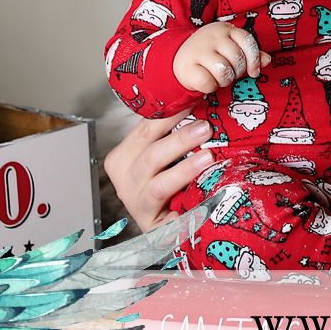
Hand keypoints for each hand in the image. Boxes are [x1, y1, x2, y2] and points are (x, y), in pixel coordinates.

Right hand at [103, 113, 220, 232]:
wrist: (162, 226)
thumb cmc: (161, 182)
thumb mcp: (159, 156)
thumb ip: (169, 135)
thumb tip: (199, 106)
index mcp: (122, 158)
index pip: (145, 130)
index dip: (169, 116)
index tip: (193, 101)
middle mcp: (124, 181)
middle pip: (151, 156)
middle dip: (180, 140)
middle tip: (206, 128)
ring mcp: (136, 206)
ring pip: (159, 185)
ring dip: (184, 169)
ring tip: (208, 158)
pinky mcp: (152, 228)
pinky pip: (168, 219)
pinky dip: (182, 211)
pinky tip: (199, 202)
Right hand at [173, 22, 263, 94]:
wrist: (180, 58)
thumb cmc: (213, 54)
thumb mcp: (231, 49)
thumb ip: (250, 54)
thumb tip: (267, 59)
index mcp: (225, 29)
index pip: (247, 41)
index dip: (254, 59)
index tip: (253, 72)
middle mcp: (212, 36)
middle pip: (237, 59)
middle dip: (237, 72)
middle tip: (229, 73)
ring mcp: (198, 50)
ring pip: (224, 71)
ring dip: (225, 80)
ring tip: (219, 77)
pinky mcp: (188, 66)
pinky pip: (208, 82)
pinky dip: (210, 87)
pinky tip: (207, 82)